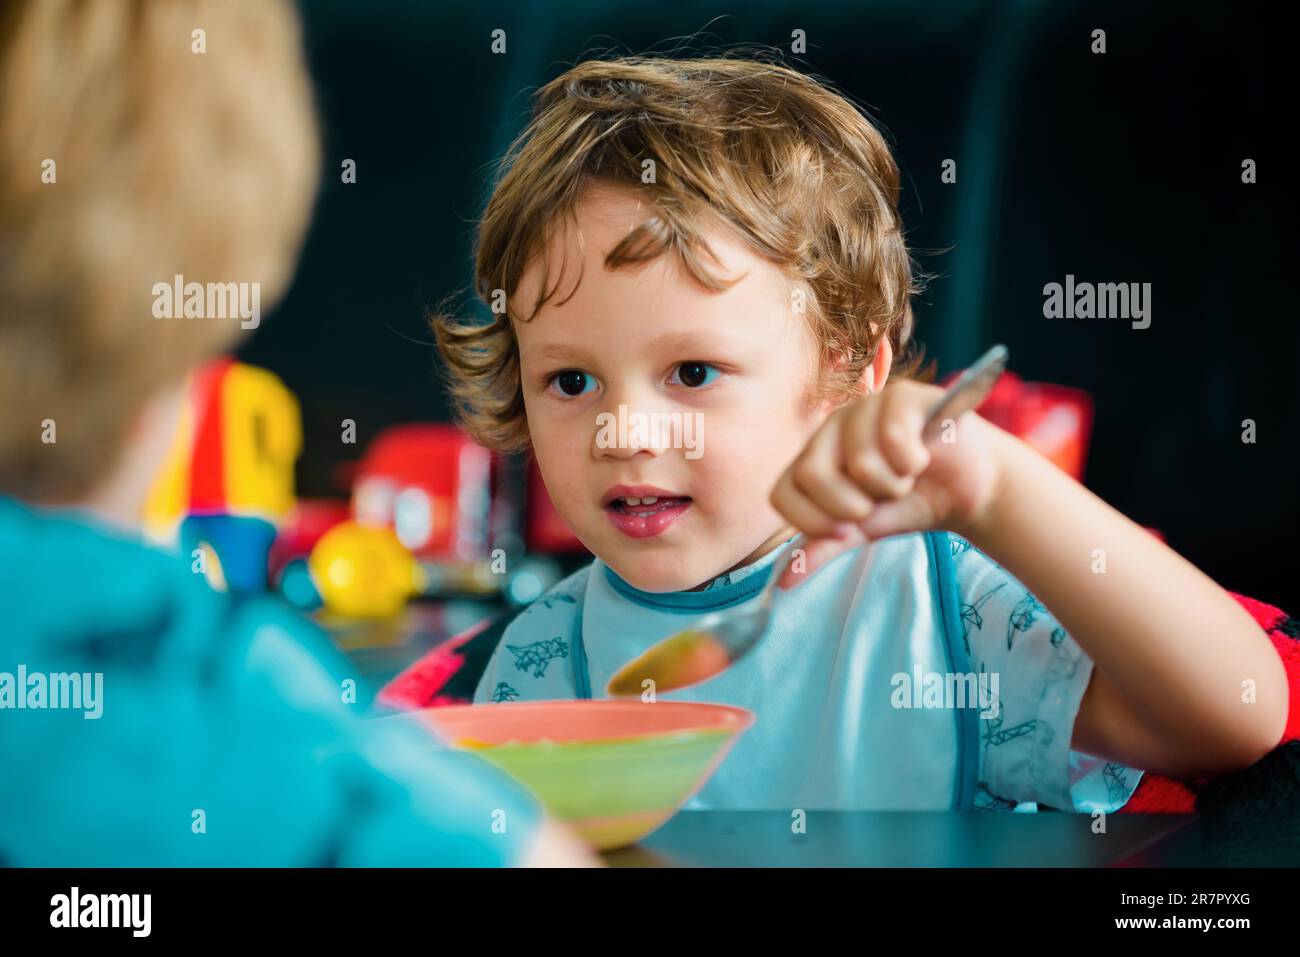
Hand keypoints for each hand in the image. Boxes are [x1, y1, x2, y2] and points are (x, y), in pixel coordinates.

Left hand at [770, 379, 1009, 587]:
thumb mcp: (864, 529)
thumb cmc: (911, 504)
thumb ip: (824, 547)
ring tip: (906, 477)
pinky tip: (923, 456)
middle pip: (812, 475)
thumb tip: (785, 583)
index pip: (781, 492)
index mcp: (812, 459)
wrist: (968, 489)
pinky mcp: (899, 396)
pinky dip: (913, 462)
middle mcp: (829, 429)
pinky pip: (892, 436)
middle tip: (880, 501)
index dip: (812, 520)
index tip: (849, 529)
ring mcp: (862, 407)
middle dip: (854, 505)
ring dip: (892, 484)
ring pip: (859, 461)